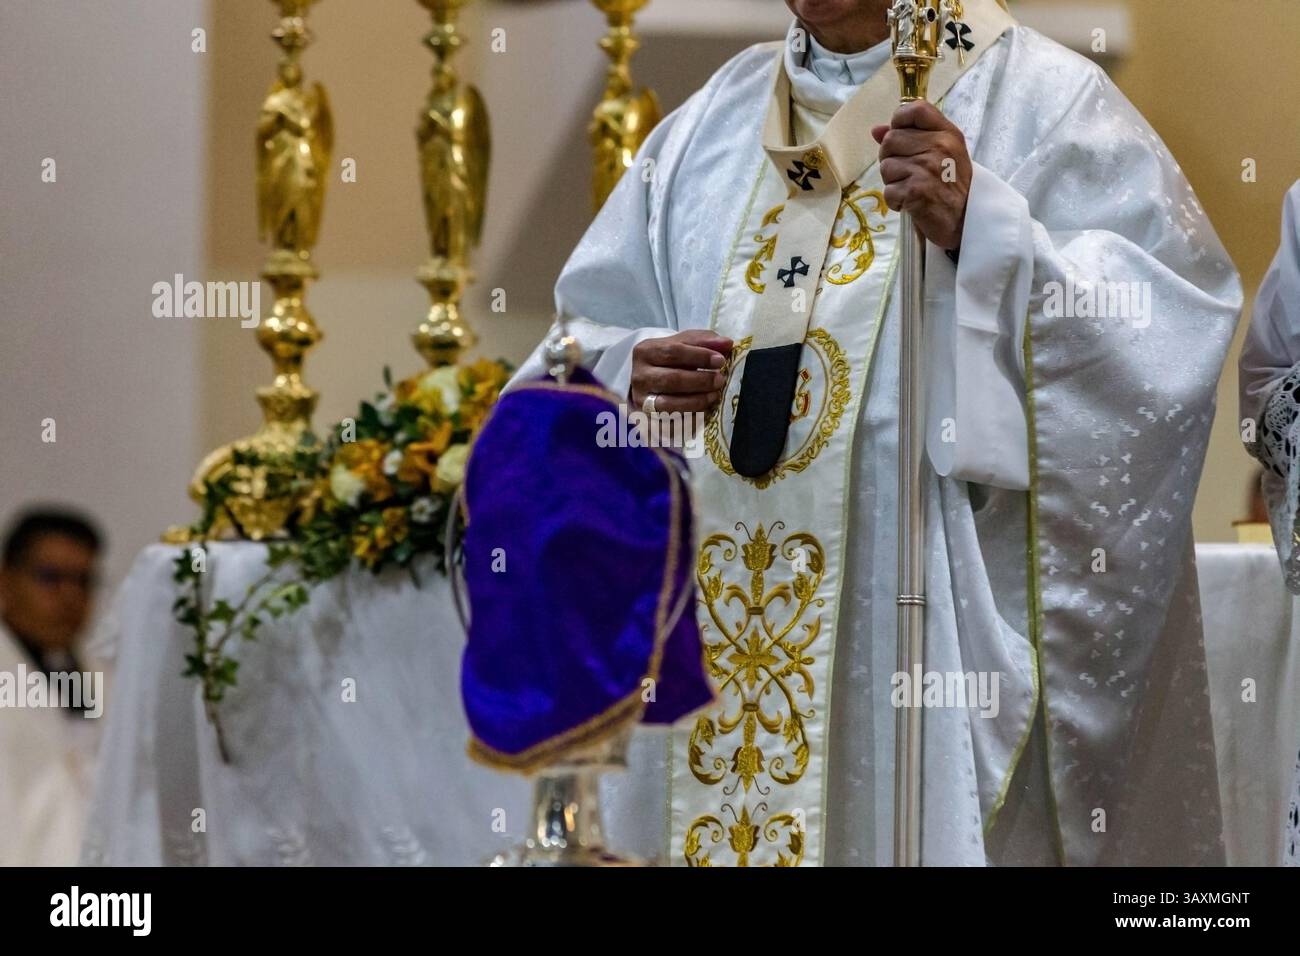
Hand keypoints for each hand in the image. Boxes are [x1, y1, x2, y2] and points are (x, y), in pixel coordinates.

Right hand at [628, 330, 732, 412]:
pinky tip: (705, 406)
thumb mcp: (684, 343)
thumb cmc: (670, 357)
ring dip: (697, 399)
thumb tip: (727, 343)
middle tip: (720, 380)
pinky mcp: (647, 415)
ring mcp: (641, 397)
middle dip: (700, 380)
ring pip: (669, 402)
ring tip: (715, 394)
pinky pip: (671, 417)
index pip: (674, 351)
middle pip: (672, 379)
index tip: (721, 361)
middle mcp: (639, 374)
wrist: (649, 376)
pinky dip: (690, 412)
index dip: (699, 356)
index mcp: (646, 350)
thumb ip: (704, 340)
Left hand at [872, 100, 971, 250]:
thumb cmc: (952, 187)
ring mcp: (927, 168)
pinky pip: (888, 190)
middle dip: (892, 158)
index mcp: (947, 134)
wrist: (967, 221)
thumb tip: (877, 130)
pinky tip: (910, 203)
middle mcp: (938, 146)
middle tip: (908, 173)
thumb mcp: (942, 154)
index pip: (915, 109)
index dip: (899, 120)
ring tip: (912, 189)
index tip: (901, 137)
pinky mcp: (916, 191)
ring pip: (886, 166)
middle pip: (890, 140)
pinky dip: (895, 201)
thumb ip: (911, 137)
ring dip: (893, 182)